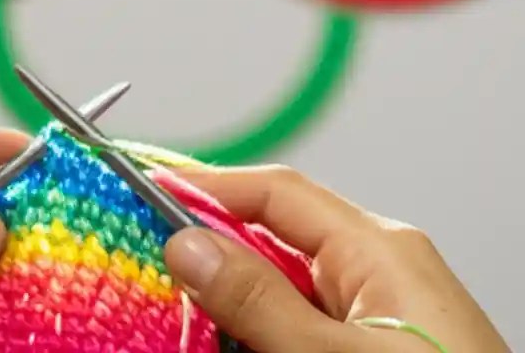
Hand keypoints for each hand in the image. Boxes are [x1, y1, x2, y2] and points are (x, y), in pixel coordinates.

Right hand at [162, 165, 509, 351]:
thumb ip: (258, 301)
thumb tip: (188, 244)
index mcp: (381, 250)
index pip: (275, 192)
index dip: (204, 187)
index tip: (143, 194)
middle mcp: (381, 273)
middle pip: (271, 240)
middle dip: (209, 258)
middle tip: (150, 274)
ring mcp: (378, 317)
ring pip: (281, 290)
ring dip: (231, 308)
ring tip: (184, 323)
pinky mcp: (372, 349)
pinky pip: (302, 327)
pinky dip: (261, 336)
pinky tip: (233, 346)